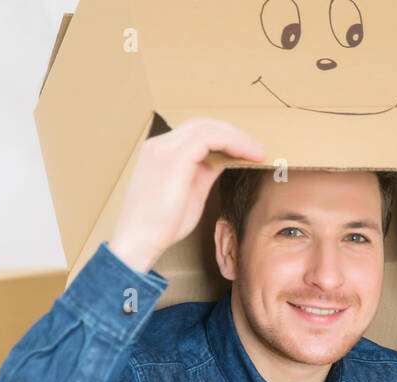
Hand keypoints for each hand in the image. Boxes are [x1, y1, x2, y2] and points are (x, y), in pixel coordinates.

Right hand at [109, 118, 266, 273]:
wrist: (138, 243)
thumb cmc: (160, 227)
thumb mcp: (189, 193)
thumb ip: (204, 173)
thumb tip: (223, 161)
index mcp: (160, 152)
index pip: (195, 132)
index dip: (224, 137)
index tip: (246, 151)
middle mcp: (160, 145)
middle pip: (202, 124)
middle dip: (233, 134)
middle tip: (257, 149)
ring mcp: (164, 149)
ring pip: (207, 127)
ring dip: (237, 137)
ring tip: (258, 152)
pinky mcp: (173, 158)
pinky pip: (209, 138)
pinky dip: (233, 143)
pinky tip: (248, 155)